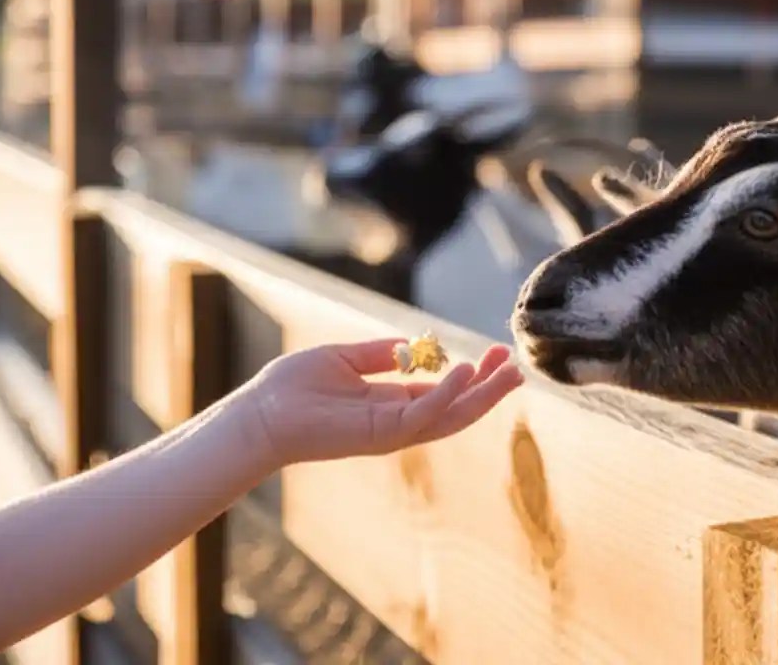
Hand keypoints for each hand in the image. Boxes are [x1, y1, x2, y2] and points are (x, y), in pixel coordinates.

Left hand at [241, 338, 523, 466]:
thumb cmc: (292, 388)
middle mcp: (397, 422)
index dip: (472, 374)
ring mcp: (392, 431)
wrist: (261, 413)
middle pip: (456, 409)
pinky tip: (464, 371)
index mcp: (391, 405)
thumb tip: (412, 345)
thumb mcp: (344, 359)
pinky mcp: (381, 433)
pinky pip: (424, 414)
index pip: (443, 393)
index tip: (495, 352)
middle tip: (516, 366)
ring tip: (508, 372)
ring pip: (450, 417)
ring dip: (482, 396)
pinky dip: (447, 395)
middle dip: (488, 389)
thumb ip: (380, 354)